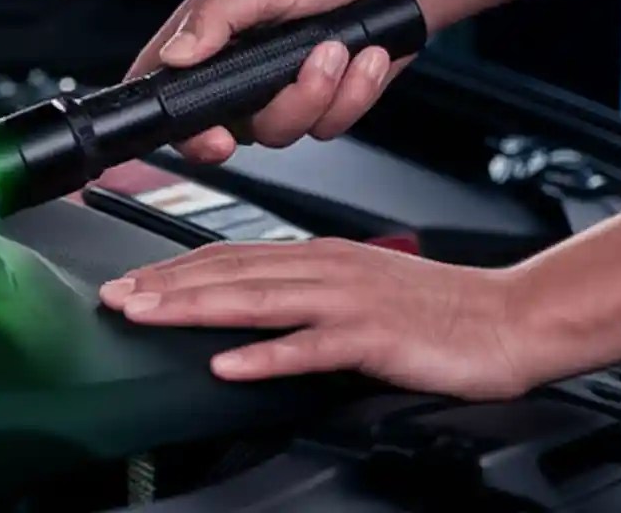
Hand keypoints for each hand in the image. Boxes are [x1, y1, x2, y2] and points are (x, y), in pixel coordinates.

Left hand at [99, 238, 534, 399]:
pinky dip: (266, 356)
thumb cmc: (431, 306)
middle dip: (163, 285)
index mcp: (316, 255)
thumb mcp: (352, 286)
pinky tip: (229, 365)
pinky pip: (310, 348)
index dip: (172, 269)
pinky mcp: (374, 337)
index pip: (228, 256)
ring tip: (144, 315)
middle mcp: (323, 269)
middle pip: (228, 272)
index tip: (127, 282)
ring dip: (193, 307)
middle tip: (112, 297)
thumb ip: (299, 289)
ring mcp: (347, 301)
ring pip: (256, 299)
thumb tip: (245, 299)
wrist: (508, 316)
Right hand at [126, 0, 424, 163]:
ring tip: (336, 50)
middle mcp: (235, 72)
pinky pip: (324, 127)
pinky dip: (350, 95)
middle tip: (279, 98)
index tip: (204, 130)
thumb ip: (216, 17)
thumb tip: (174, 55)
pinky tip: (361, 60)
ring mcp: (276, 95)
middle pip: (220, 129)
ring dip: (315, 93)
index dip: (171, 118)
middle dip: (261, 117)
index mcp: (209, 37)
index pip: (164, 86)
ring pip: (278, 133)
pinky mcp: (317, 109)